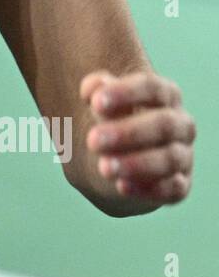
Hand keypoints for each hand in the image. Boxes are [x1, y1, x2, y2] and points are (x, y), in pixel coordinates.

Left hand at [80, 69, 194, 207]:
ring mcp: (183, 155)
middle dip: (128, 133)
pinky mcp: (180, 184)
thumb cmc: (112, 119)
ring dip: (136, 164)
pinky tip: (121, 186)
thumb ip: (98, 91)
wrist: (120, 158)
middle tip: (92, 140)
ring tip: (104, 167)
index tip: (95, 103)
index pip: (152, 88)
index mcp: (165, 95)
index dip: (125, 94)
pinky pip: (172, 188)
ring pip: (169, 159)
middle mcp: (180, 124)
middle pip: (164, 124)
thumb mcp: (103, 102)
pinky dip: (149, 189)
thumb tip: (94, 87)